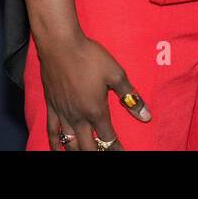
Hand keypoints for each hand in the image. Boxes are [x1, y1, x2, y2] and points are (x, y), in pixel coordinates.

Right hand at [38, 29, 150, 150]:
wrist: (60, 45)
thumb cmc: (90, 57)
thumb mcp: (115, 74)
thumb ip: (130, 97)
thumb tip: (146, 116)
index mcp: (96, 111)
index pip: (108, 139)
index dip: (117, 149)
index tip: (122, 152)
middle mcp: (78, 117)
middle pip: (88, 147)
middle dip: (99, 153)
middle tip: (107, 153)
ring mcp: (63, 114)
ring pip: (70, 144)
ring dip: (80, 151)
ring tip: (89, 153)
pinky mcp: (51, 107)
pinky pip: (51, 132)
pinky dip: (55, 145)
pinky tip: (58, 150)